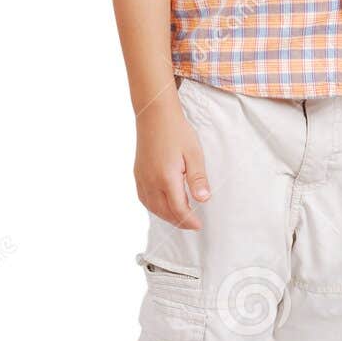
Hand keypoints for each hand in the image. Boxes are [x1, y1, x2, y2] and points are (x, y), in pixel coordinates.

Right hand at [134, 91, 210, 228]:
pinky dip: (154, 207)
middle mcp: (151, 181)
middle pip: (164, 212)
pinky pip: (144, 198)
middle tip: (193, 224)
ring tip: (181, 217)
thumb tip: (204, 200)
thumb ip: (198, 178)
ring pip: (152, 207)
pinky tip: (163, 206)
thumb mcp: (194, 154)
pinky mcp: (138, 174)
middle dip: (179, 221)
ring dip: (166, 216)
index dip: (189, 220)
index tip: (199, 225)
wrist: (154, 115)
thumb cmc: (177, 132)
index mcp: (166, 178)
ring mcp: (142, 178)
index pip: (178, 209)